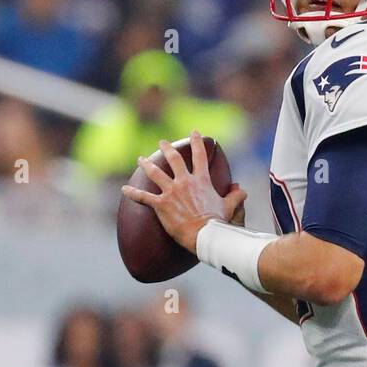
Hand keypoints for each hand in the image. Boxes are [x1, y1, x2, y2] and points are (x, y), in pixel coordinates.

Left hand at [121, 131, 246, 253]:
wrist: (204, 234)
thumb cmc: (218, 223)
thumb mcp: (231, 207)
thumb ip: (236, 196)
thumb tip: (242, 189)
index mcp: (201, 180)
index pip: (200, 156)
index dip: (197, 142)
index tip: (195, 132)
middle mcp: (184, 181)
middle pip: (174, 159)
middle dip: (167, 148)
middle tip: (162, 142)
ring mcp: (171, 192)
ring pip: (155, 173)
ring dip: (147, 164)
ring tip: (141, 159)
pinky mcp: (161, 204)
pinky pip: (143, 197)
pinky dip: (132, 193)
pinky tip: (124, 189)